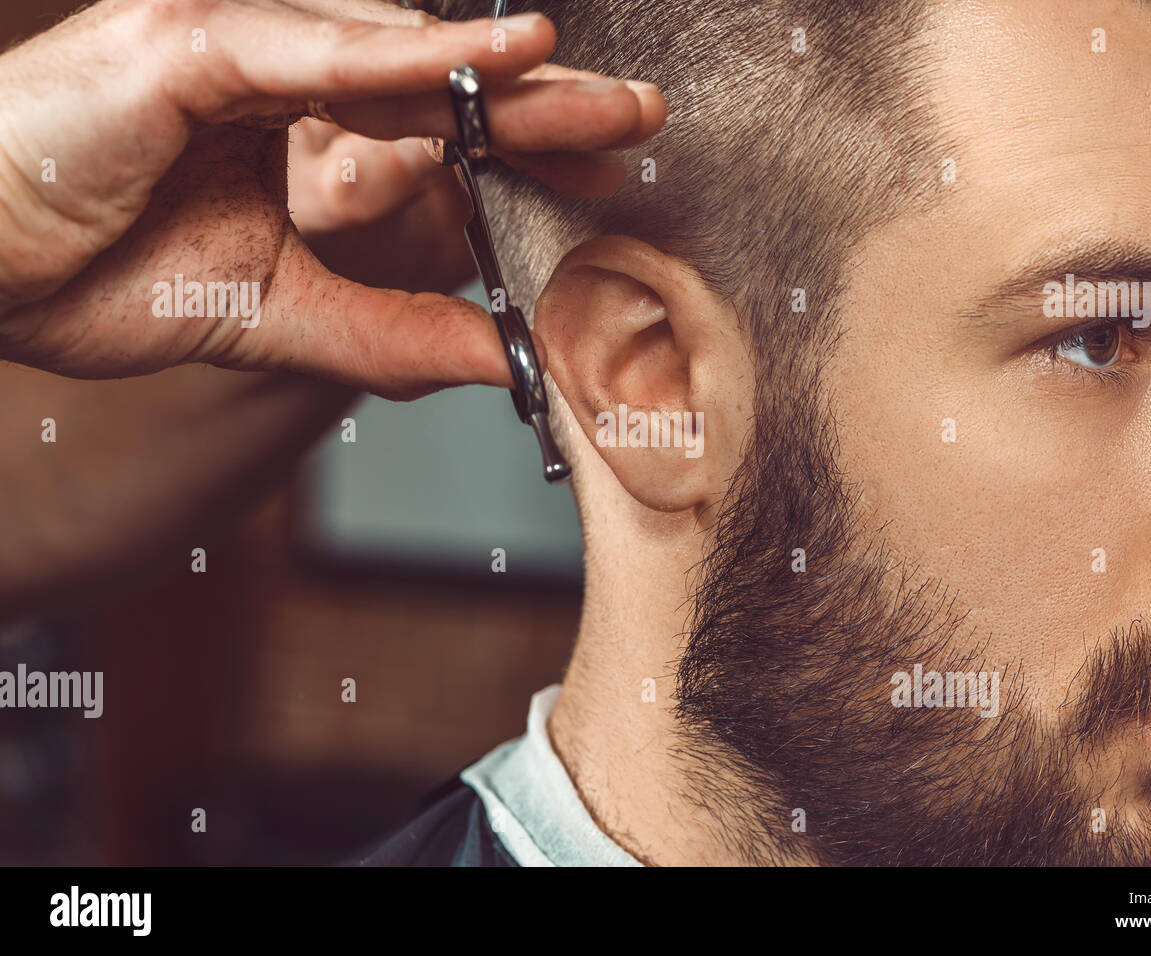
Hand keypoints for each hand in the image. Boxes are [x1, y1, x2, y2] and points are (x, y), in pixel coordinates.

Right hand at [0, 0, 665, 398]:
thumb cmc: (92, 272)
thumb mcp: (279, 317)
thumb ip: (390, 333)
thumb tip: (500, 357)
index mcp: (296, 137)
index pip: (438, 138)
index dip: (523, 155)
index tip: (602, 180)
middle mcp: (279, 78)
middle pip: (439, 88)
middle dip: (542, 107)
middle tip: (636, 124)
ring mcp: (235, 50)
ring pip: (395, 56)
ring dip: (501, 75)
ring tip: (594, 94)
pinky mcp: (187, 43)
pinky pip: (315, 50)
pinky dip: (408, 55)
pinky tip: (498, 57)